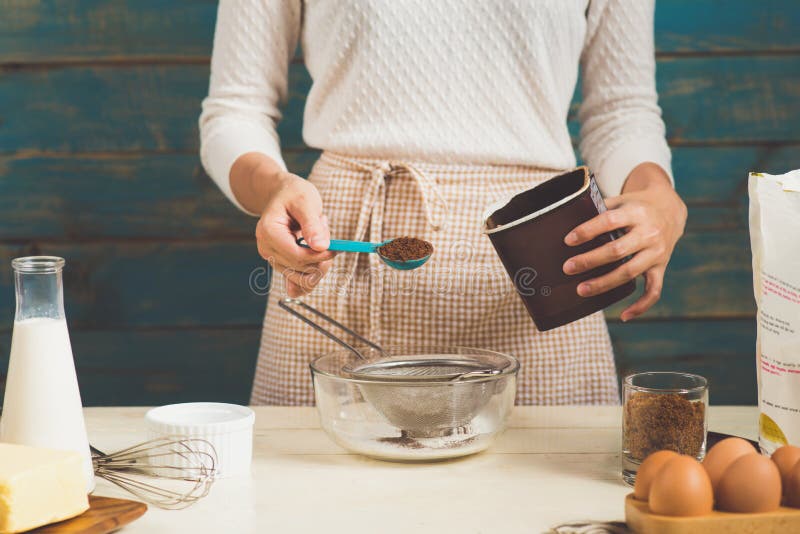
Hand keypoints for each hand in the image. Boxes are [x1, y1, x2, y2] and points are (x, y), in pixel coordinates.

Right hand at [251, 167, 334, 297]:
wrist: (283, 194)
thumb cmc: (294, 194)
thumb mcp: (306, 201)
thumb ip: (312, 225)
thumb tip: (322, 247)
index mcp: (269, 232)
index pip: (297, 256)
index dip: (320, 255)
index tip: (335, 247)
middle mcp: (267, 248)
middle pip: (300, 269)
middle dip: (321, 258)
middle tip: (326, 234)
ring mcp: (273, 258)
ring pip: (301, 278)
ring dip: (319, 264)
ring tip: (319, 238)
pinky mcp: (281, 264)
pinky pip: (297, 282)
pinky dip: (313, 275)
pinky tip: (319, 262)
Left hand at [562, 163, 686, 320]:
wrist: (670, 211)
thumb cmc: (634, 207)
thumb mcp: (621, 200)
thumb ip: (598, 209)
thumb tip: (564, 217)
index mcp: (636, 212)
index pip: (609, 221)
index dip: (588, 231)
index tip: (568, 240)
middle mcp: (649, 233)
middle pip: (617, 250)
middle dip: (590, 261)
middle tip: (567, 268)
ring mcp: (657, 252)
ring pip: (629, 272)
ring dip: (604, 283)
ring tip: (581, 289)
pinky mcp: (661, 267)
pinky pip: (653, 291)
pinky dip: (641, 306)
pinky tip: (623, 316)